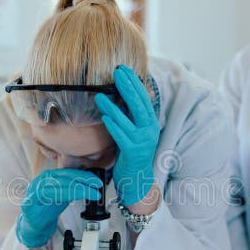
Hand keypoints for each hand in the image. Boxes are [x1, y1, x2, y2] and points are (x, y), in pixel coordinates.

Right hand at [16, 169, 102, 247]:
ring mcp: (34, 190)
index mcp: (51, 176)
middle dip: (82, 182)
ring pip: (55, 186)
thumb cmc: (49, 207)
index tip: (97, 182)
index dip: (85, 176)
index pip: (69, 173)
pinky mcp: (29, 202)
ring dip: (73, 189)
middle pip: (64, 178)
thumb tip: (93, 186)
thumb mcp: (66, 196)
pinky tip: (62, 197)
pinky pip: (41, 197)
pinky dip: (50, 196)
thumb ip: (76, 190)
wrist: (35, 223)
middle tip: (96, 188)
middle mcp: (42, 180)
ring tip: (87, 193)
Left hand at [95, 64, 159, 206]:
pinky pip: (122, 136)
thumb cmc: (132, 154)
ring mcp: (142, 141)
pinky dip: (114, 126)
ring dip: (113, 107)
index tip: (123, 69)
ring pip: (128, 120)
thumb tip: (127, 94)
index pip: (143, 98)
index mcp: (150, 123)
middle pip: (139, 105)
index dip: (134, 83)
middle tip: (117, 72)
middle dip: (128, 87)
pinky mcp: (133, 152)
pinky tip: (105, 117)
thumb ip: (132, 115)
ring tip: (99, 95)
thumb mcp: (135, 131)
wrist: (137, 180)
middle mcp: (149, 130)